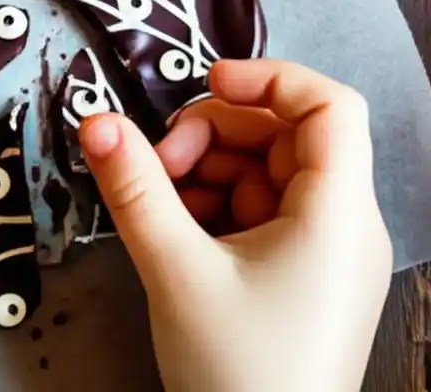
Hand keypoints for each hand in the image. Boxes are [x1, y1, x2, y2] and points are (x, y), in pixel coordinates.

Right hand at [80, 59, 392, 391]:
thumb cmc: (237, 373)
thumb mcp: (174, 271)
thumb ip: (134, 189)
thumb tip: (95, 122)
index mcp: (336, 215)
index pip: (327, 106)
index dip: (268, 77)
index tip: (203, 82)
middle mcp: (344, 226)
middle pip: (285, 135)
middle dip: (213, 134)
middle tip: (156, 163)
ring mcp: (325, 253)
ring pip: (266, 173)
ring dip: (206, 171)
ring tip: (159, 207)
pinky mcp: (302, 276)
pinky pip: (260, 212)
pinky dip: (215, 207)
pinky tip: (178, 233)